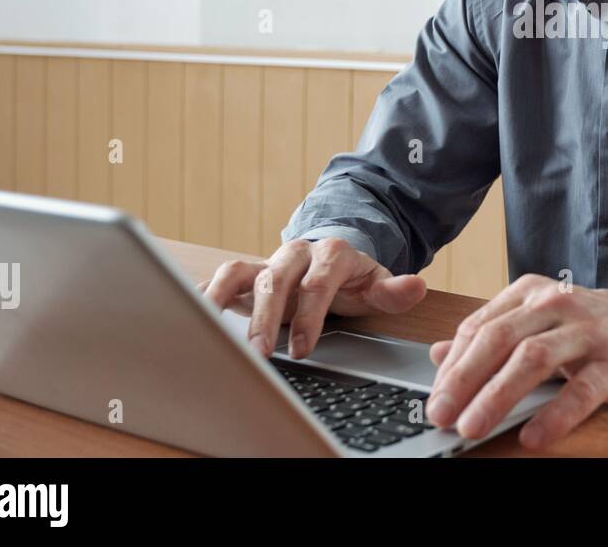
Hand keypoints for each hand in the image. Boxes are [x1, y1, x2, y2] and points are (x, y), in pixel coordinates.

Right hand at [198, 237, 426, 359]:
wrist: (330, 257)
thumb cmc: (352, 279)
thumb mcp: (377, 285)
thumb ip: (394, 291)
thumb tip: (416, 287)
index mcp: (330, 254)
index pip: (318, 284)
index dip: (309, 316)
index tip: (303, 348)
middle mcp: (295, 254)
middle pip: (276, 280)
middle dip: (265, 317)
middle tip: (259, 353)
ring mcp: (267, 261)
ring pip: (240, 272)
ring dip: (224, 300)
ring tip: (211, 329)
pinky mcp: (246, 272)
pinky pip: (220, 277)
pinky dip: (204, 293)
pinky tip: (191, 314)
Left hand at [425, 274, 607, 450]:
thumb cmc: (582, 330)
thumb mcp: (533, 324)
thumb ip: (489, 335)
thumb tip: (437, 355)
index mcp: (530, 293)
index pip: (480, 327)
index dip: (452, 366)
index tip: (434, 398)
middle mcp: (556, 305)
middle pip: (500, 339)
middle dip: (464, 379)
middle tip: (441, 413)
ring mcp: (587, 331)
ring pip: (534, 359)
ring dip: (498, 396)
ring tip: (473, 426)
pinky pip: (580, 391)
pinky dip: (554, 415)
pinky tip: (532, 436)